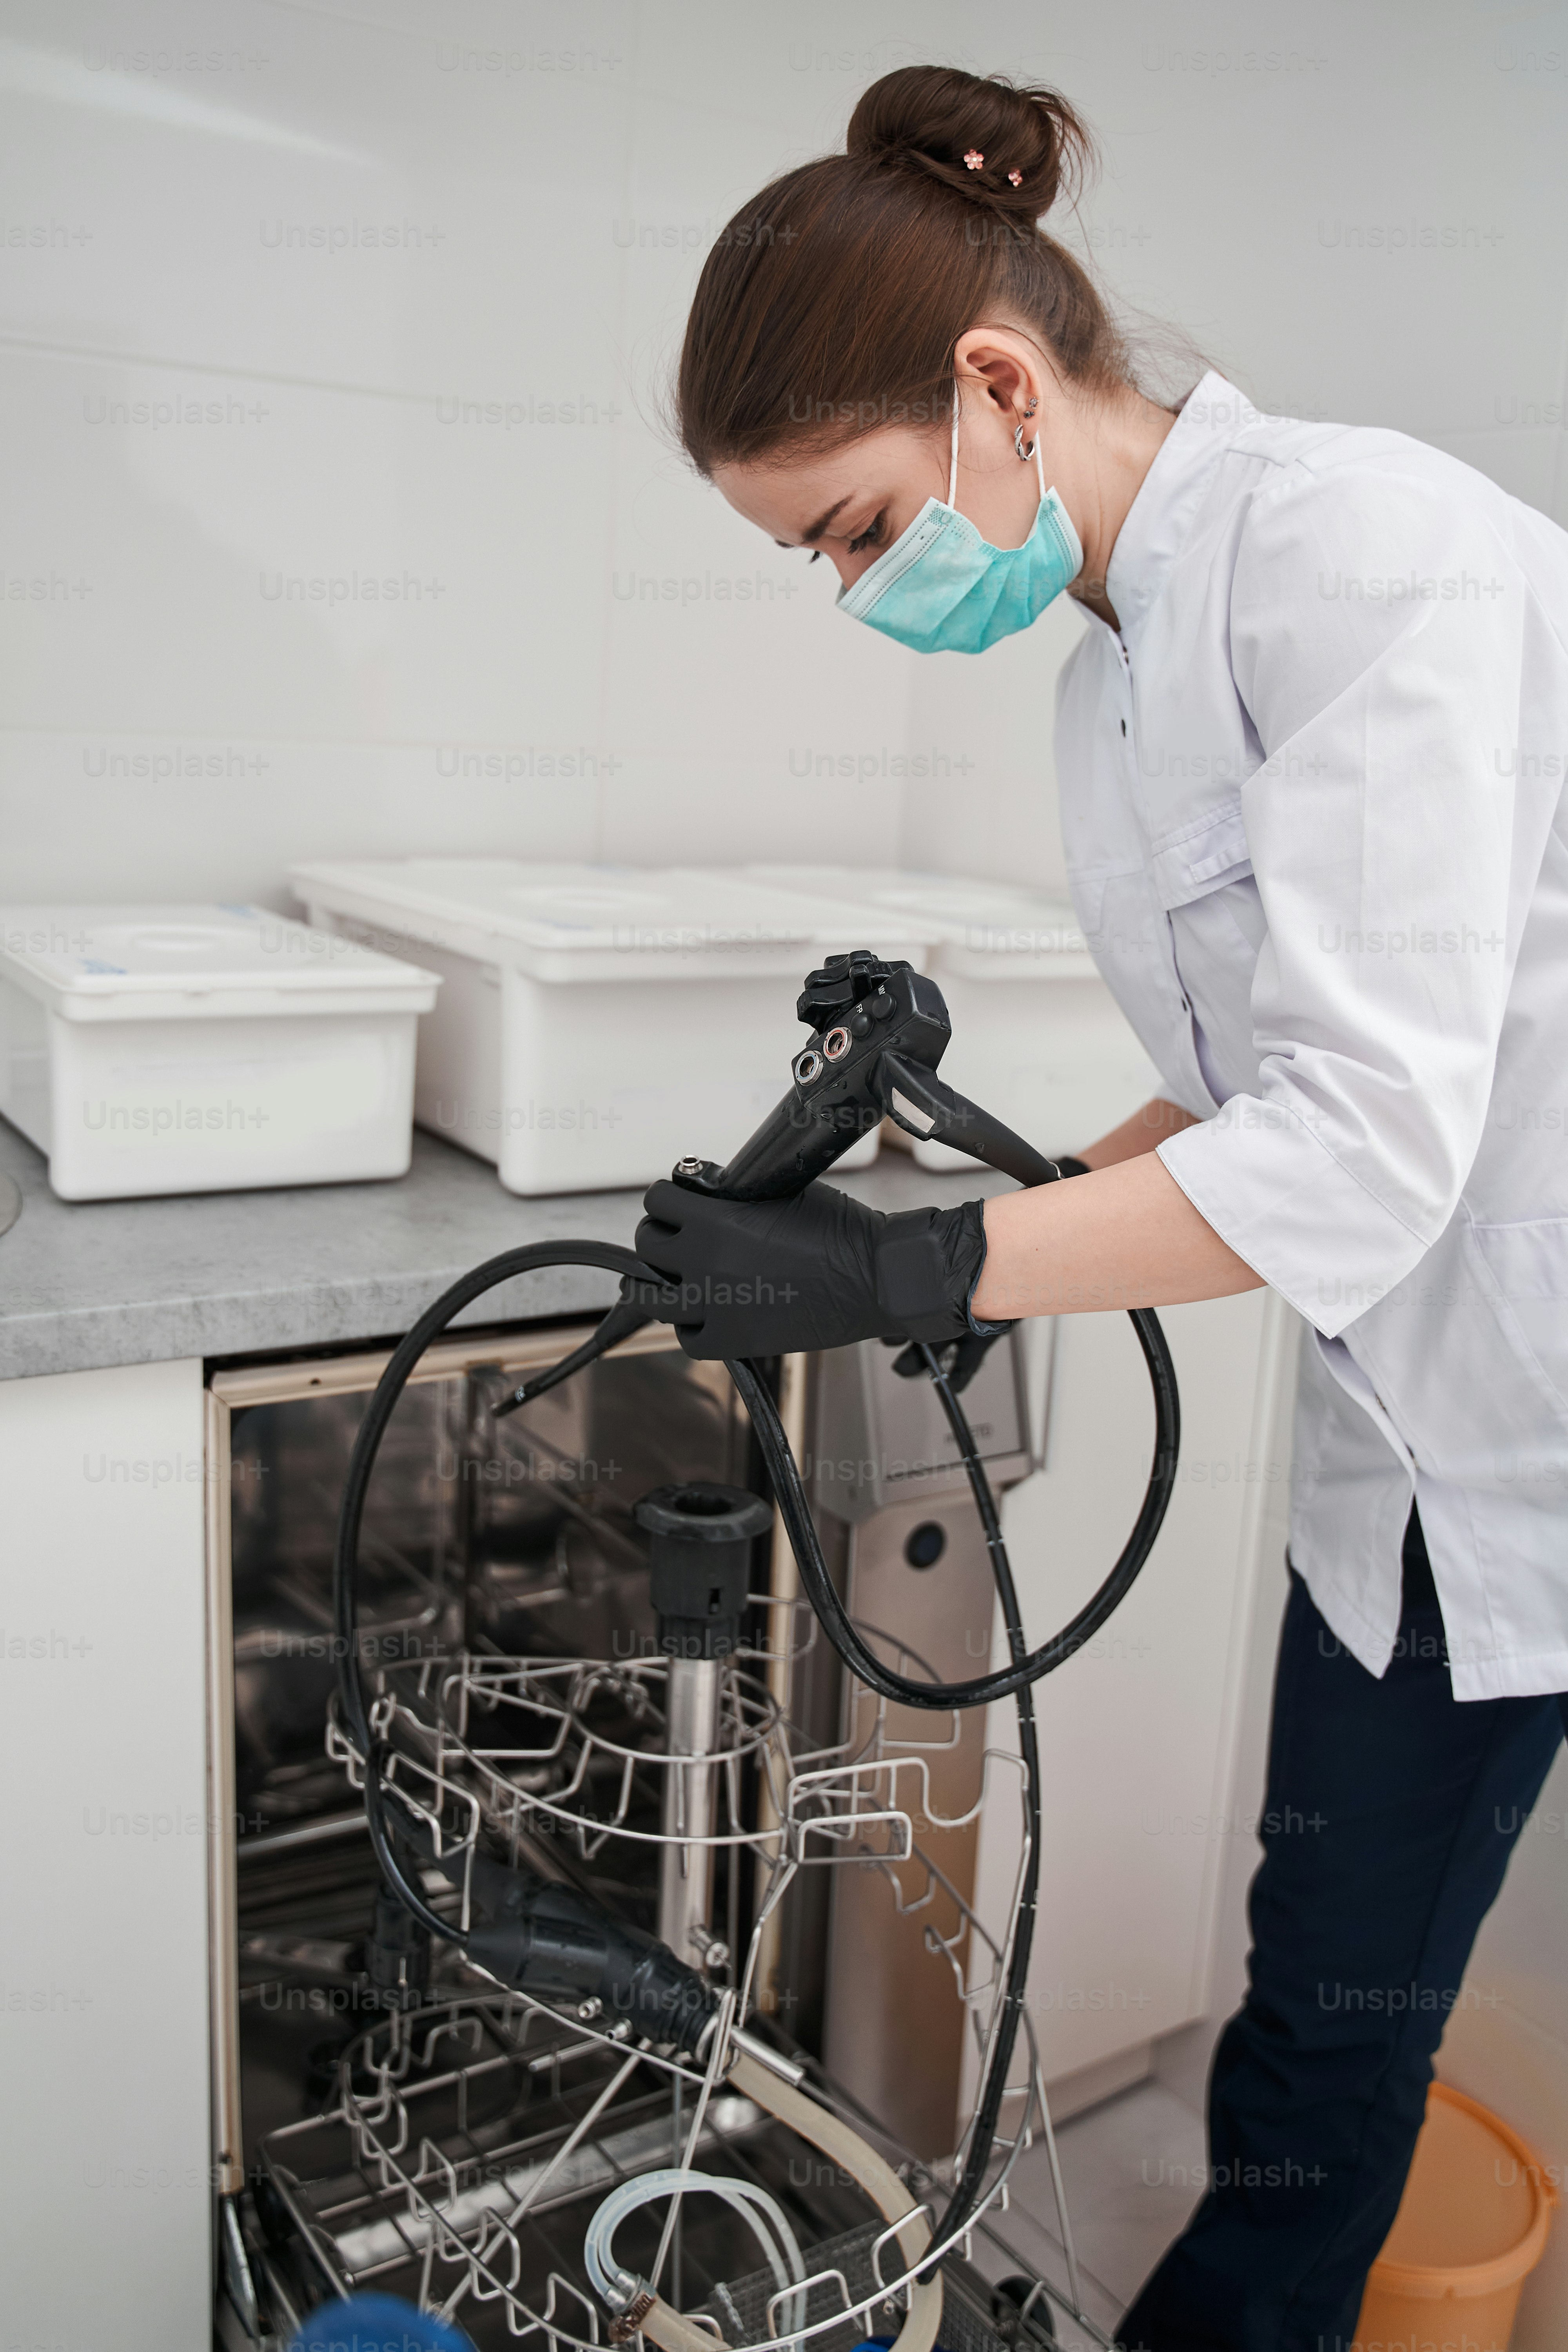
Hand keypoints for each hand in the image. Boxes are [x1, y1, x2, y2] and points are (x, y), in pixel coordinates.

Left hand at [631, 1177, 1004, 1360]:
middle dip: (660, 1236)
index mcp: (716, 1222)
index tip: (675, 1203)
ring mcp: (718, 1307)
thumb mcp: (782, 1191)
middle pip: (647, 1247)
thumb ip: (735, 1193)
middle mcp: (707, 1265)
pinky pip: (688, 1339)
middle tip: (676, 1236)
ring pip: (653, 1298)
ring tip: (673, 1276)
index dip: (667, 1199)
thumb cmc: (840, 1231)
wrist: (876, 1276)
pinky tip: (704, 1313)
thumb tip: (706, 1191)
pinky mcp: (736, 1340)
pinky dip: (691, 1326)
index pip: (658, 1202)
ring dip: (660, 1282)